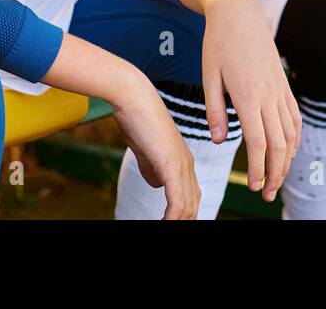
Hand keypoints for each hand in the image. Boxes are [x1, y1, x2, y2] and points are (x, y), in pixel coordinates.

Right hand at [110, 72, 201, 219]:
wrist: (133, 97)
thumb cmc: (136, 118)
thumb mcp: (145, 149)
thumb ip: (151, 167)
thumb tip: (157, 184)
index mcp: (183, 160)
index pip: (191, 196)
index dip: (184, 214)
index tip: (173, 222)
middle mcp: (187, 163)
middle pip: (193, 204)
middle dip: (185, 220)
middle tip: (172, 229)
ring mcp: (181, 164)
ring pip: (187, 206)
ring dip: (177, 222)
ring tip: (165, 228)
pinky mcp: (171, 164)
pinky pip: (177, 200)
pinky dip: (172, 217)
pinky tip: (165, 224)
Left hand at [178, 0, 300, 202]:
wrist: (238, 12)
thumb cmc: (218, 44)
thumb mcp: (208, 77)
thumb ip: (214, 111)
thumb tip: (218, 141)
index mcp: (247, 96)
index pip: (259, 143)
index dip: (260, 169)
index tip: (256, 187)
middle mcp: (268, 95)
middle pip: (280, 144)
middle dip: (276, 173)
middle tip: (268, 194)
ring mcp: (279, 89)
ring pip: (291, 133)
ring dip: (287, 160)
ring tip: (278, 179)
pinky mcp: (283, 84)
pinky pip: (294, 116)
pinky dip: (295, 138)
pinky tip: (289, 151)